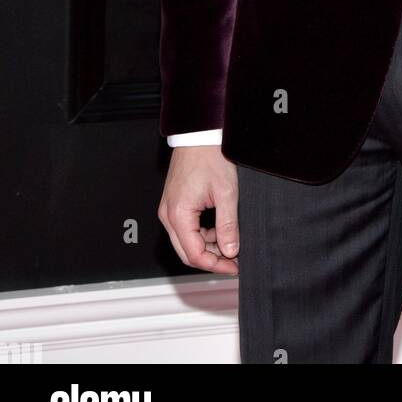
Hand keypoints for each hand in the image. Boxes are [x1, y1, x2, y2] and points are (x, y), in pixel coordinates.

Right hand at [157, 145, 238, 274]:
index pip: (194, 254)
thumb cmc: (210, 156)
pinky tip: (219, 232)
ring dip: (207, 247)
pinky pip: (185, 228)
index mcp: (178, 214)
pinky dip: (202, 235)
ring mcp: (169, 208)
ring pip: (186, 242)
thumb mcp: (226, 193)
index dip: (215, 265)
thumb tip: (231, 250)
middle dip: (211, 260)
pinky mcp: (174, 203)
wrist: (199, 134)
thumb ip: (228, 225)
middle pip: (187, 252)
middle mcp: (168, 214)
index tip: (233, 267)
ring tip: (230, 246)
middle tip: (233, 263)